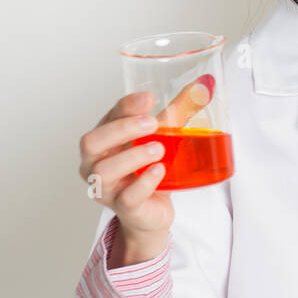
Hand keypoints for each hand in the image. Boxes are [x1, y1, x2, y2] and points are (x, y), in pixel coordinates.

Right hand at [77, 80, 213, 238]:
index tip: (148, 98)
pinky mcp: (124, 208)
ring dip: (133, 156)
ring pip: (105, 170)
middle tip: (152, 123)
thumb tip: (204, 85)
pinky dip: (143, 182)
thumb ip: (177, 113)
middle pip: (92, 142)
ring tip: (159, 148)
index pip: (107, 117)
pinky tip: (159, 171)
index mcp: (104, 141)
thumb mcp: (162, 137)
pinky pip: (127, 196)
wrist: (152, 212)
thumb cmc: (149, 171)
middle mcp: (96, 163)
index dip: (125, 106)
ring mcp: (106, 188)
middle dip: (121, 129)